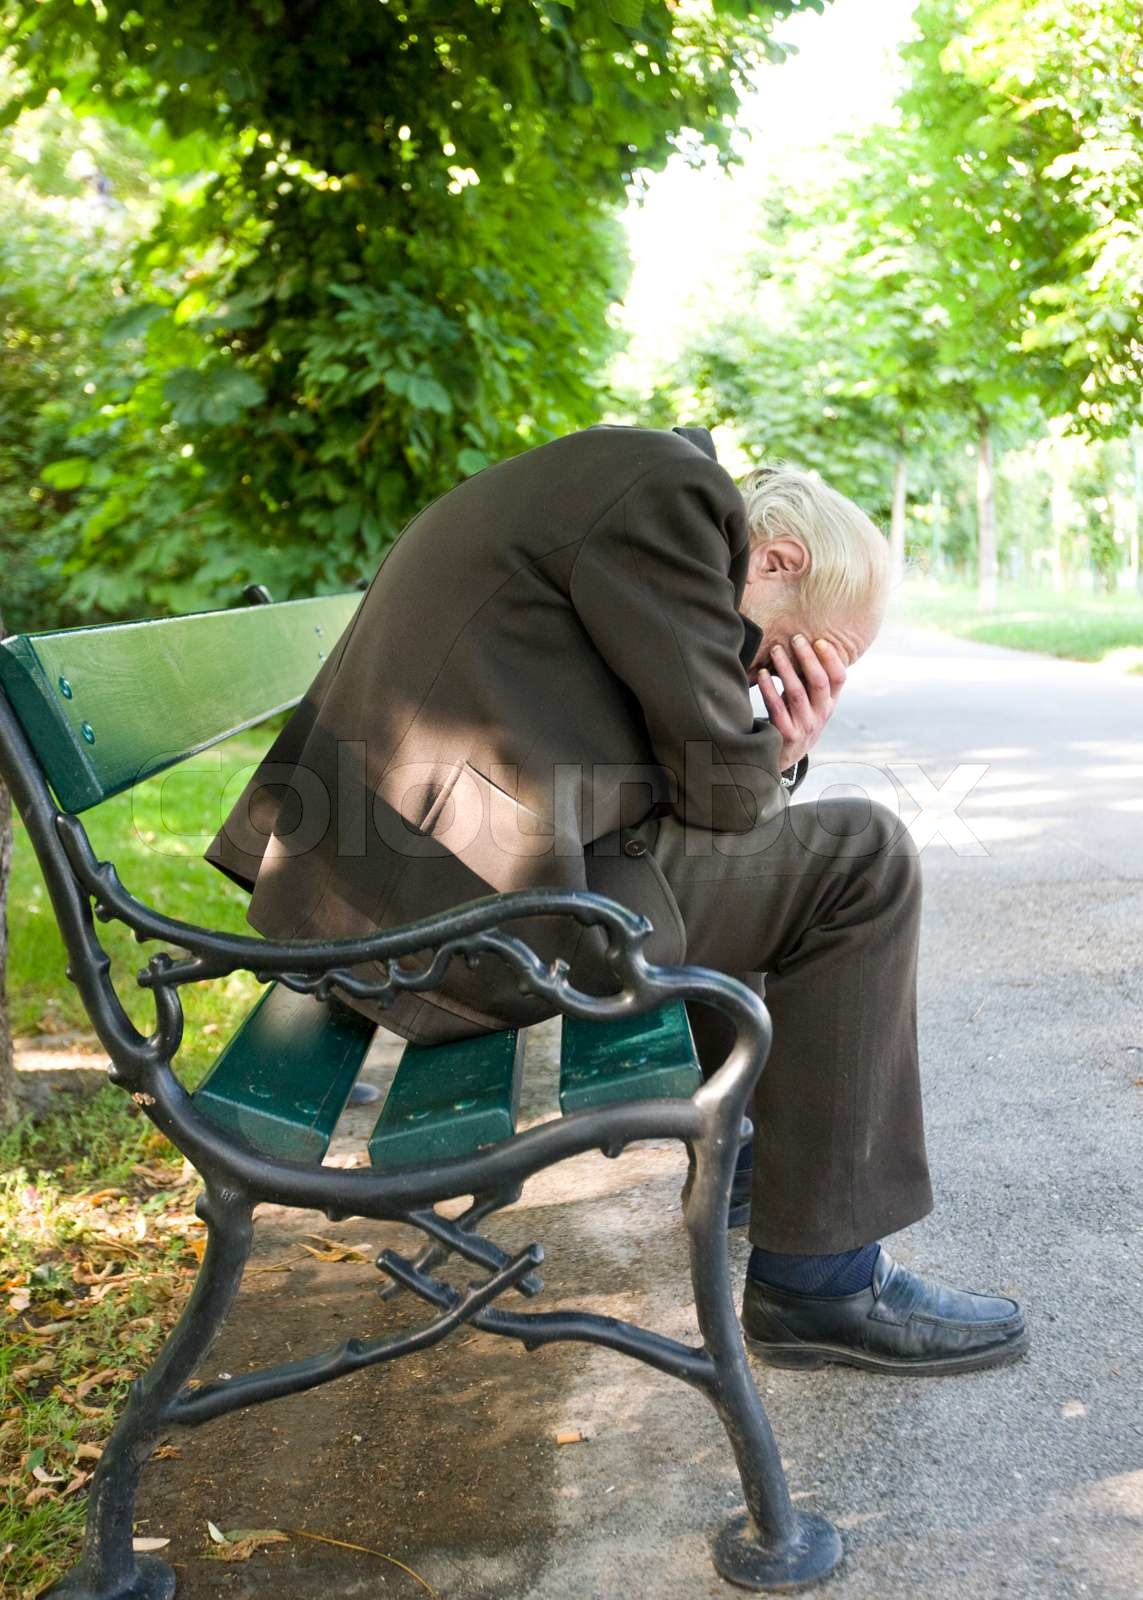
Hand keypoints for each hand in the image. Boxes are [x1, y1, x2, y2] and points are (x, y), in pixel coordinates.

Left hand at [757, 635, 846, 770]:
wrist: (785, 756)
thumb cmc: (795, 718)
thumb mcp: (811, 702)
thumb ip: (810, 679)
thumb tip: (804, 642)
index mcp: (830, 703)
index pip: (839, 678)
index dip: (832, 658)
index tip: (820, 640)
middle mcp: (821, 714)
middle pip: (819, 682)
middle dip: (807, 657)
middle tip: (795, 638)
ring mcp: (805, 726)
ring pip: (797, 692)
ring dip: (785, 668)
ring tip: (775, 650)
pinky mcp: (787, 735)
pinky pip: (777, 708)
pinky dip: (768, 689)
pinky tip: (762, 674)